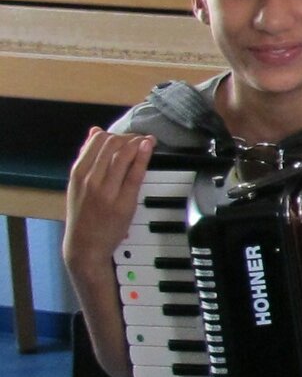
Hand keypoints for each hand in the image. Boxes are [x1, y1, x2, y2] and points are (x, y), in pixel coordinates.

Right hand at [62, 128, 153, 270]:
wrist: (84, 245)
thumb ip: (86, 158)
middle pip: (111, 145)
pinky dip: (142, 157)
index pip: (97, 141)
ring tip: (148, 141)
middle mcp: (90, 179)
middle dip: (129, 137)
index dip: (115, 133)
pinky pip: (134, 174)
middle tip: (140, 139)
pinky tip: (148, 148)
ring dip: (138, 143)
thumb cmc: (83, 215)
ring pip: (123, 155)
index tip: (126, 136)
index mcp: (78, 173)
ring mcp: (107, 191)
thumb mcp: (77, 184)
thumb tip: (94, 131)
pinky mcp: (123, 202)